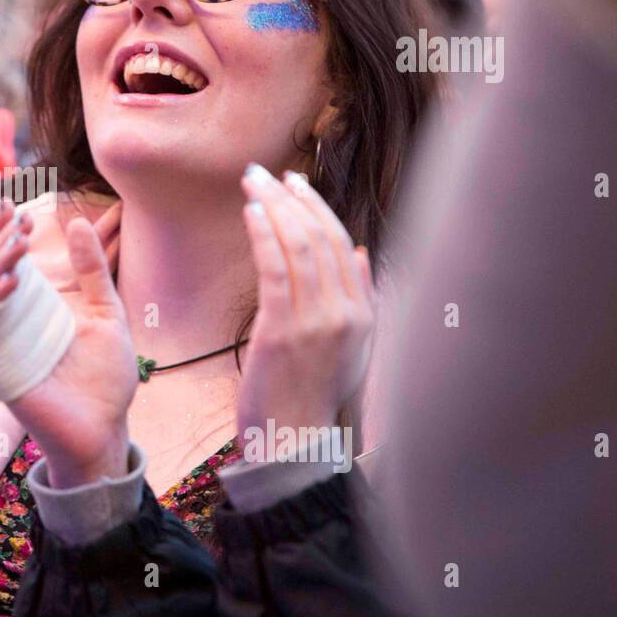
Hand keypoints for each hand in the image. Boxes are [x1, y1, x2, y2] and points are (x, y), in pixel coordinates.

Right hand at [0, 200, 133, 487]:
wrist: (106, 430)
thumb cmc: (104, 379)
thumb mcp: (106, 314)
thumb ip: (92, 272)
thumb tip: (78, 222)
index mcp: (32, 310)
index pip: (9, 263)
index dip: (6, 234)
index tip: (15, 206)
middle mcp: (11, 325)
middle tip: (11, 214)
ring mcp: (1, 347)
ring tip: (14, 240)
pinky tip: (11, 281)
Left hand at [235, 165, 375, 441]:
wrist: (295, 444)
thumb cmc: (312, 397)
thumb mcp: (351, 348)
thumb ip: (360, 298)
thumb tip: (360, 251)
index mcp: (365, 314)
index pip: (342, 244)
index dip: (317, 208)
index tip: (295, 183)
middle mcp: (347, 313)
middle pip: (320, 237)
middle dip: (292, 198)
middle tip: (265, 172)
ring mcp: (317, 321)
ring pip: (299, 246)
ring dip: (273, 206)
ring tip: (253, 182)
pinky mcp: (283, 330)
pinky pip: (275, 269)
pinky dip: (263, 233)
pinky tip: (251, 212)